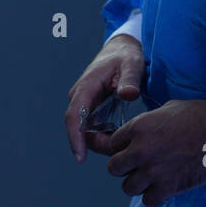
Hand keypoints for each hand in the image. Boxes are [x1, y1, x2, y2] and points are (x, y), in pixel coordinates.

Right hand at [65, 34, 144, 163]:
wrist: (122, 48)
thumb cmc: (126, 56)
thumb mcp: (132, 64)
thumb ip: (130, 79)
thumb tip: (127, 94)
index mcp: (87, 85)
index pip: (74, 116)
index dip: (75, 138)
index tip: (80, 157)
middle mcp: (80, 95)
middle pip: (78, 127)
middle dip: (93, 144)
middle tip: (115, 154)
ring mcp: (84, 101)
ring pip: (84, 129)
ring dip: (98, 141)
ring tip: (120, 149)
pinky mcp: (90, 106)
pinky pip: (91, 125)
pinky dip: (102, 135)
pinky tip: (118, 140)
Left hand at [104, 99, 205, 206]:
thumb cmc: (201, 115)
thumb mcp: (169, 108)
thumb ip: (149, 122)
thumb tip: (142, 131)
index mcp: (140, 126)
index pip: (113, 142)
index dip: (121, 146)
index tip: (129, 148)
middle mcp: (141, 150)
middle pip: (114, 167)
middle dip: (124, 166)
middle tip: (137, 164)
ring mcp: (153, 171)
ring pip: (127, 187)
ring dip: (137, 183)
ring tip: (150, 176)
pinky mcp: (168, 188)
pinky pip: (147, 200)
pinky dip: (153, 195)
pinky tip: (162, 185)